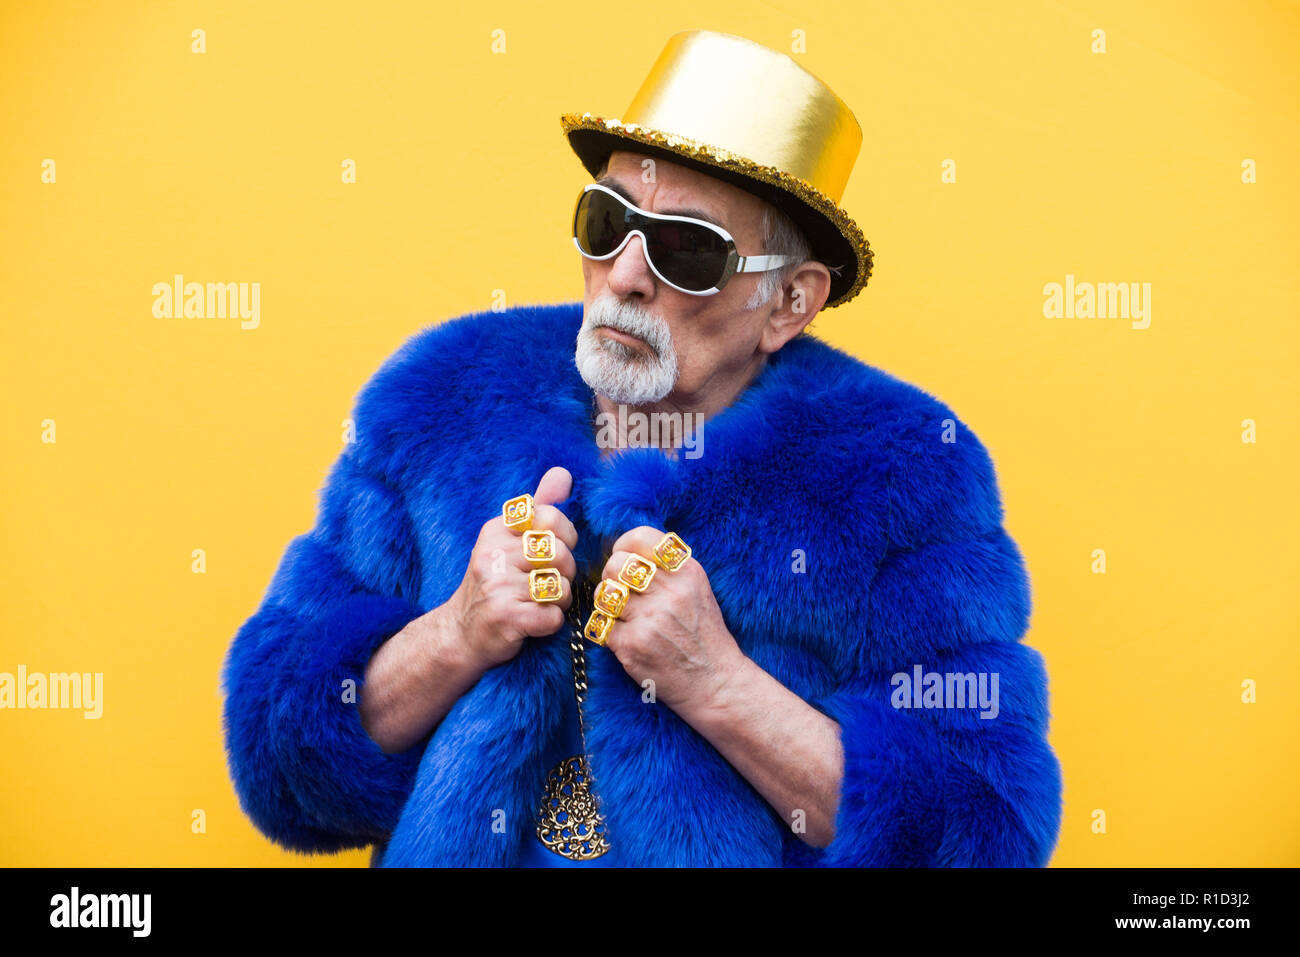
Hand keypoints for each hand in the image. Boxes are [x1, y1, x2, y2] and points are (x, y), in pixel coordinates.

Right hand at [447, 466, 578, 670]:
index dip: (564, 538)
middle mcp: (493, 554)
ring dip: (558, 601)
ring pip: (561, 587)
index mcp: (496, 530)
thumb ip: (539, 508)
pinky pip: (553, 616)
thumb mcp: (508, 542)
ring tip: (536, 603)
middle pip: (561, 554)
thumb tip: (563, 472)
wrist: (459, 634)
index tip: (550, 553)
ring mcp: (497, 585)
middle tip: (543, 584)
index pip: (552, 518)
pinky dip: (550, 623)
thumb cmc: (494, 584)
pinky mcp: (506, 617)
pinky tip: (532, 623)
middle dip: (564, 573)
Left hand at [598, 526, 746, 715]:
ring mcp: (649, 618)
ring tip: (624, 615)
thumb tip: (625, 551)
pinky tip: (628, 639)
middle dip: (613, 577)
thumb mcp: (697, 590)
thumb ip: (667, 568)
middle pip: (615, 564)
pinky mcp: (632, 645)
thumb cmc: (703, 636)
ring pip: (604, 593)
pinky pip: (602, 625)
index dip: (624, 546)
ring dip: (608, 604)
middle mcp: (669, 591)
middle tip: (624, 593)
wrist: (715, 682)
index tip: (626, 560)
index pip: (640, 537)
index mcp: (687, 572)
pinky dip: (610, 632)